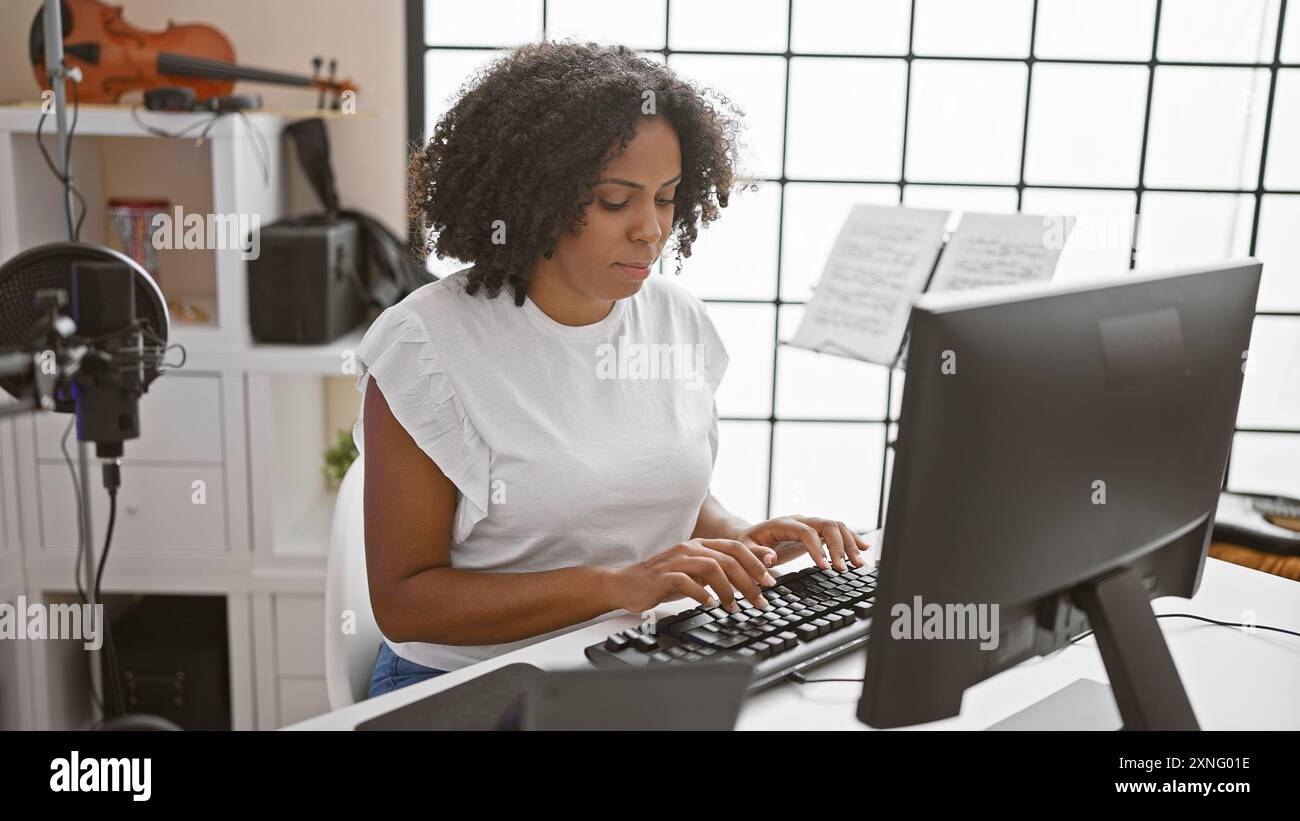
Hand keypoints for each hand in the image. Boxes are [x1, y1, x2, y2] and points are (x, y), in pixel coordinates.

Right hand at [608, 538, 777, 614]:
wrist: (625, 584)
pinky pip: (687, 582)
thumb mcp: (693, 574)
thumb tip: (746, 582)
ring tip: (735, 608)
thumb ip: (716, 572)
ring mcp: (676, 561)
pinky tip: (710, 605)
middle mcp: (689, 548)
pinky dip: (702, 594)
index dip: (756, 562)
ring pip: (712, 568)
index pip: (735, 547)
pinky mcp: (663, 576)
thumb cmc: (661, 581)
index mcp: (699, 545)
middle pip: (728, 559)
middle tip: (761, 600)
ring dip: (728, 590)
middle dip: (749, 580)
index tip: (771, 579)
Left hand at [730, 515, 870, 571]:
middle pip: (827, 525)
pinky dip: (852, 540)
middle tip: (844, 569)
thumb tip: (770, 558)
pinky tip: (864, 549)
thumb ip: (755, 554)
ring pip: (837, 527)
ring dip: (849, 544)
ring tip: (858, 564)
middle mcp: (800, 520)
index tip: (825, 568)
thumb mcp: (745, 549)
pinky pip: (838, 532)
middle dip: (838, 546)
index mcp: (783, 523)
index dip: (817, 549)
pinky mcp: (817, 531)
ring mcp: (810, 524)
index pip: (806, 532)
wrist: (749, 536)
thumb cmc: (747, 543)